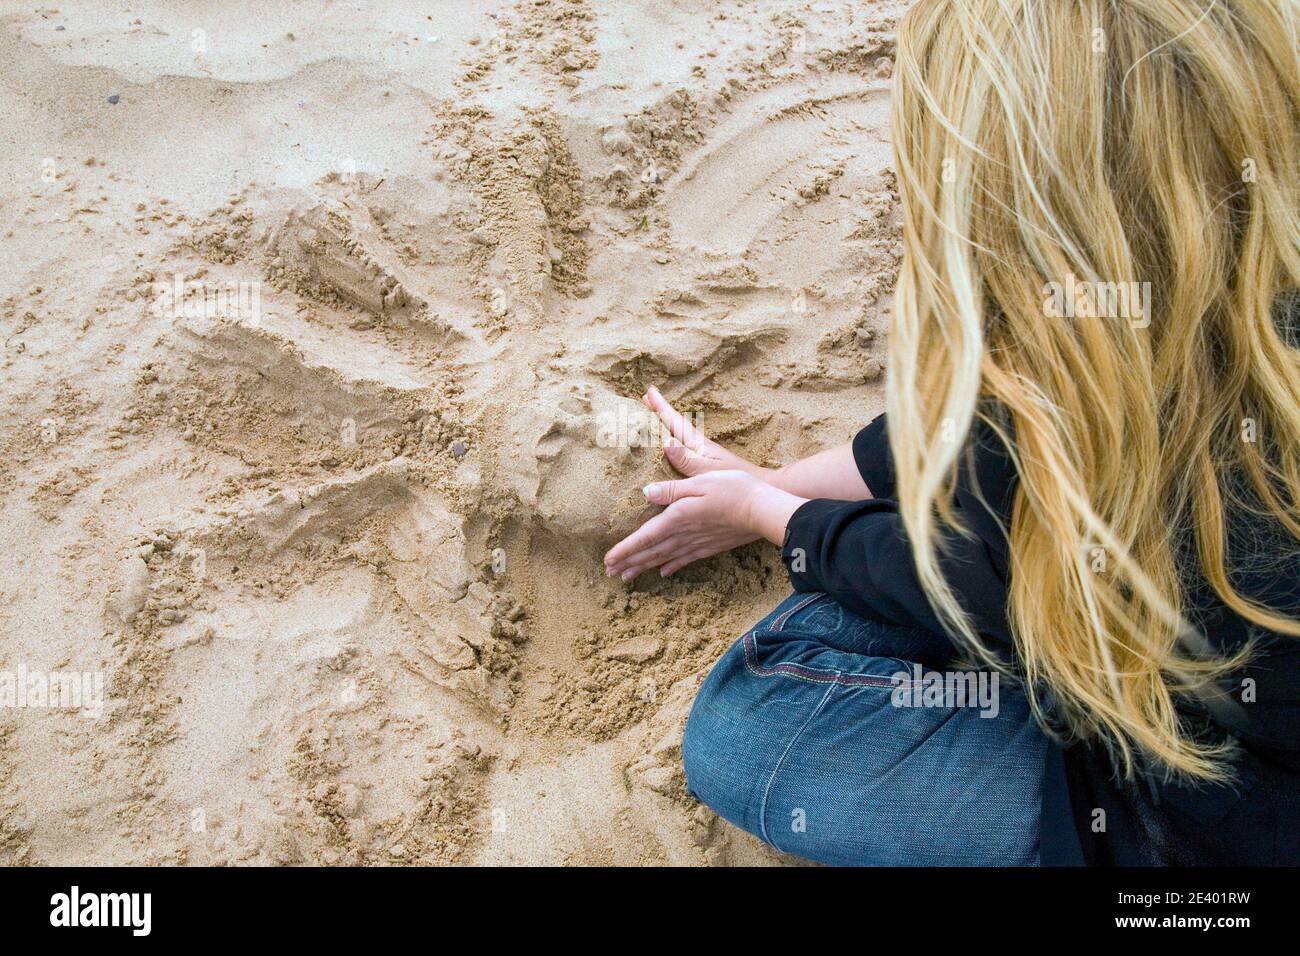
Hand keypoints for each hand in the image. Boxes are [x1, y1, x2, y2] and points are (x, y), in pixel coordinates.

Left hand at [603, 470, 804, 580]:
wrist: (762, 508)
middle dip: (629, 562)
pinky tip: (663, 572)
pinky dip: (671, 566)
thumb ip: (671, 489)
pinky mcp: (710, 545)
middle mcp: (684, 534)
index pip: (645, 536)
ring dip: (644, 567)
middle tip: (609, 574)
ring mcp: (698, 542)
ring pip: (664, 558)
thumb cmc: (733, 488)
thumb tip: (645, 493)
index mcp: (677, 516)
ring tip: (627, 577)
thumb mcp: (700, 480)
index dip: (625, 549)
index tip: (607, 560)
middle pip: (650, 551)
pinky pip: (685, 559)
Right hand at [643, 386, 772, 481]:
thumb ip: (686, 458)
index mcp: (696, 444)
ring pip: (677, 434)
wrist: (754, 491)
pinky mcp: (704, 464)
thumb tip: (666, 440)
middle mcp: (697, 446)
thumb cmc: (730, 481)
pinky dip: (671, 440)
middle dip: (660, 411)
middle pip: (675, 424)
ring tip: (652, 415)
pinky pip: (680, 447)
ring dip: (665, 424)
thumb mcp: (705, 471)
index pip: (675, 422)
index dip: (661, 407)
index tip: (649, 392)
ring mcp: (701, 454)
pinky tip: (669, 445)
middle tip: (645, 398)